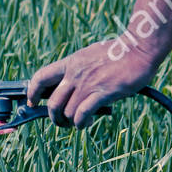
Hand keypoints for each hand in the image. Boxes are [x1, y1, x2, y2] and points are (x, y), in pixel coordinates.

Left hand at [26, 38, 157, 128]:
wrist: (139, 48)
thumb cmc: (118, 53)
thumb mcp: (90, 56)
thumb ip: (78, 70)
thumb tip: (70, 87)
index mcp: (70, 63)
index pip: (41, 77)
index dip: (32, 92)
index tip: (32, 102)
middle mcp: (75, 74)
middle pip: (52, 102)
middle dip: (53, 117)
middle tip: (61, 121)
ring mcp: (88, 84)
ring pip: (67, 112)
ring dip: (71, 122)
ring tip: (80, 122)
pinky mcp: (102, 93)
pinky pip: (82, 114)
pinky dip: (81, 123)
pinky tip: (87, 122)